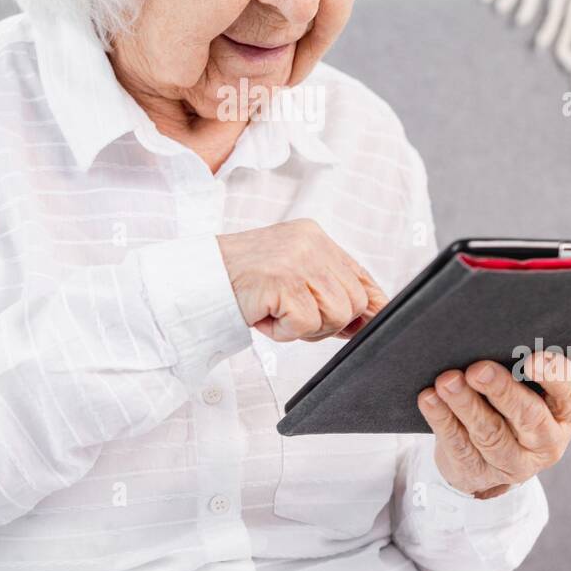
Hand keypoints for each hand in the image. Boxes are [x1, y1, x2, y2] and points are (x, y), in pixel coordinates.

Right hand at [217, 218, 387, 342]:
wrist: (199, 278)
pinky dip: (284, 332)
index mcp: (315, 237)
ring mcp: (299, 261)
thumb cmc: (240, 281)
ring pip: (336, 316)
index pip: (361, 276)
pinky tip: (264, 315)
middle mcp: (311, 243)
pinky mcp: (284, 283)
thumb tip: (372, 316)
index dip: (367, 307)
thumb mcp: (292, 276)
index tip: (363, 325)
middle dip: (328, 323)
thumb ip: (329, 289)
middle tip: (293, 317)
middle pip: (354, 303)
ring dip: (305, 328)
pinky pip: (305, 325)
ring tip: (276, 313)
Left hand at [417, 350, 570, 498]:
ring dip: (466, 404)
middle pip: (529, 416)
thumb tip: (489, 331)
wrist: (485, 458)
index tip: (531, 360)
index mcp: (565, 411)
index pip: (570, 390)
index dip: (554, 375)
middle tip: (478, 369)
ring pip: (490, 433)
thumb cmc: (507, 404)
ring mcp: (514, 463)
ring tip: (447, 381)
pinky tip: (430, 399)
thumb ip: (515, 364)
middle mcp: (547, 441)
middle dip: (502, 391)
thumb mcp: (524, 387)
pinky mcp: (480, 473)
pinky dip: (442, 420)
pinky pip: (459, 446)